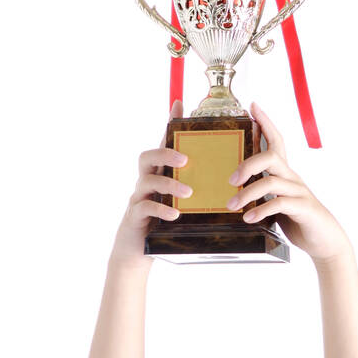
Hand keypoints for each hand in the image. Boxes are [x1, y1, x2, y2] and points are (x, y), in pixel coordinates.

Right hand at [110, 100, 191, 265]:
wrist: (137, 253)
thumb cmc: (162, 226)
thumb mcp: (180, 205)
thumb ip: (194, 191)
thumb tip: (222, 180)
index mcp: (158, 176)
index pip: (161, 145)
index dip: (168, 124)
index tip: (179, 104)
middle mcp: (145, 183)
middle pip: (147, 157)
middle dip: (165, 154)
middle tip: (185, 160)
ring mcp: (138, 199)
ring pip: (146, 182)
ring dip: (168, 185)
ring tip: (187, 194)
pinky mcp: (135, 217)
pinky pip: (144, 208)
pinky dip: (160, 210)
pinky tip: (174, 215)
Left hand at [226, 103, 350, 264]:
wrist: (325, 241)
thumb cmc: (297, 220)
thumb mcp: (276, 202)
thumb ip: (261, 192)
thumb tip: (234, 190)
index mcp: (286, 174)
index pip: (277, 141)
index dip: (266, 122)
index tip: (253, 106)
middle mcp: (293, 178)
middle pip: (272, 156)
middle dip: (248, 164)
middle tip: (231, 180)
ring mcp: (300, 192)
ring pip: (272, 182)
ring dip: (248, 193)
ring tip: (233, 206)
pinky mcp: (304, 209)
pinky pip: (280, 204)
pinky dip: (261, 210)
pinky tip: (249, 217)